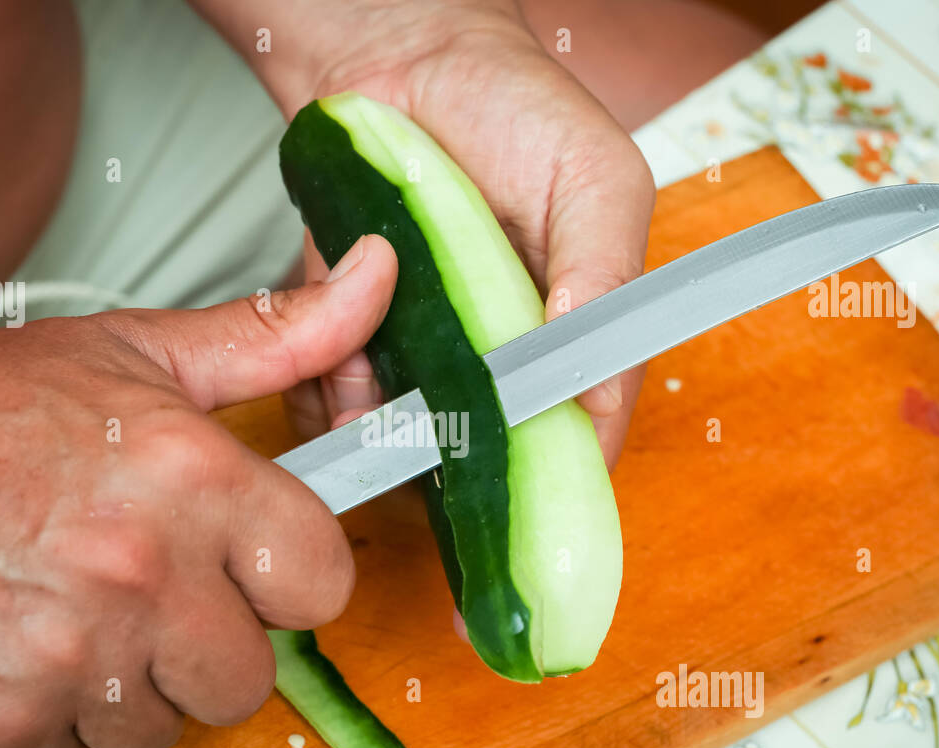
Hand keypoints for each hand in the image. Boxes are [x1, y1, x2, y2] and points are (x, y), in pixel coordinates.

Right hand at [0, 235, 396, 747]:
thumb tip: (378, 278)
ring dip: (133, 685)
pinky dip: (58, 718)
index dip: (291, 576)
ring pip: (169, 725)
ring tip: (72, 610)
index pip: (325, 580)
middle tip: (147, 588)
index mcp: (189, 478)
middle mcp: (140, 575)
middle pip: (252, 675)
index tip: (255, 565)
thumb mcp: (134, 353)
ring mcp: (71, 661)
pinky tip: (18, 646)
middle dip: (210, 642)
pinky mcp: (4, 727)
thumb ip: (274, 335)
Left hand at [262, 1, 654, 466]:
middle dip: (450, 455)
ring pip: (407, 444)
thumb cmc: (512, 107)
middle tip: (422, 419)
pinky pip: (344, 404)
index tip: (518, 495)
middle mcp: (504, 360)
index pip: (580, 434)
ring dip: (383, 421)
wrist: (398, 61)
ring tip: (369, 360)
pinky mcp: (364, 343)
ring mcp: (433, 358)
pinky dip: (333, 390)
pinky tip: (337, 348)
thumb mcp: (591, 177)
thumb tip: (597, 387)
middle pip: (487, 460)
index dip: (555, 477)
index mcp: (575, 332)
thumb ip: (604, 276)